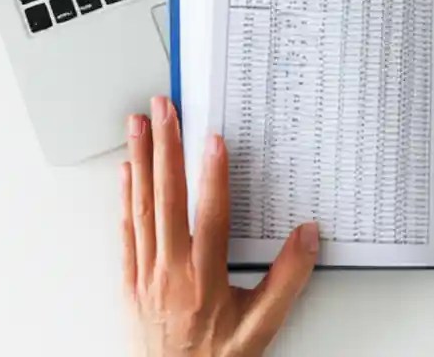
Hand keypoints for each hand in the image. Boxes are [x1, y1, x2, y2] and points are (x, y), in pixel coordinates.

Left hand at [122, 97, 319, 356]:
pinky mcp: (129, 283)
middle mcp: (169, 270)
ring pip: (141, 207)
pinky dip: (124, 199)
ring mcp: (145, 275)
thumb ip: (288, 278)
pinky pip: (125, 232)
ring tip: (138, 124)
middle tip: (164, 108)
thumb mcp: (262, 324)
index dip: (213, 175)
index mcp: (204, 278)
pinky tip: (126, 173)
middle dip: (166, 147)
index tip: (213, 139)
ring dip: (140, 160)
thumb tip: (308, 235)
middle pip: (166, 198)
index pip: (210, 215)